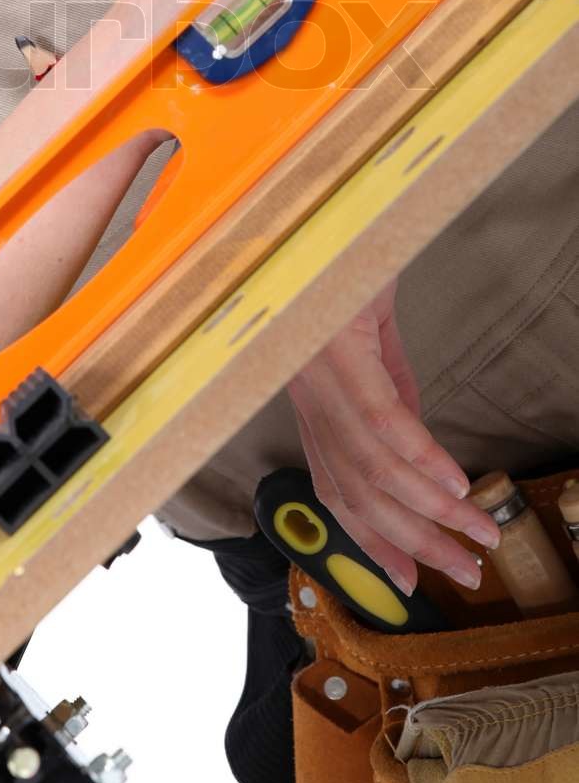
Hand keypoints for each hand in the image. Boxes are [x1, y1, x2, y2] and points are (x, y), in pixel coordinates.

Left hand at [286, 279, 500, 594]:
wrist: (317, 203)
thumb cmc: (339, 257)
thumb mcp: (372, 330)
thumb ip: (390, 387)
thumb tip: (415, 440)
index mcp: (311, 395)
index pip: (336, 485)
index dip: (369, 538)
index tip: (406, 579)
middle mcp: (306, 394)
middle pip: (356, 492)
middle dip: (411, 542)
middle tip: (461, 573)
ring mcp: (315, 374)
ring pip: (372, 468)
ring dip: (430, 513)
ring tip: (475, 540)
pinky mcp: (334, 348)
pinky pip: (383, 421)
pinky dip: (421, 460)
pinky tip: (455, 486)